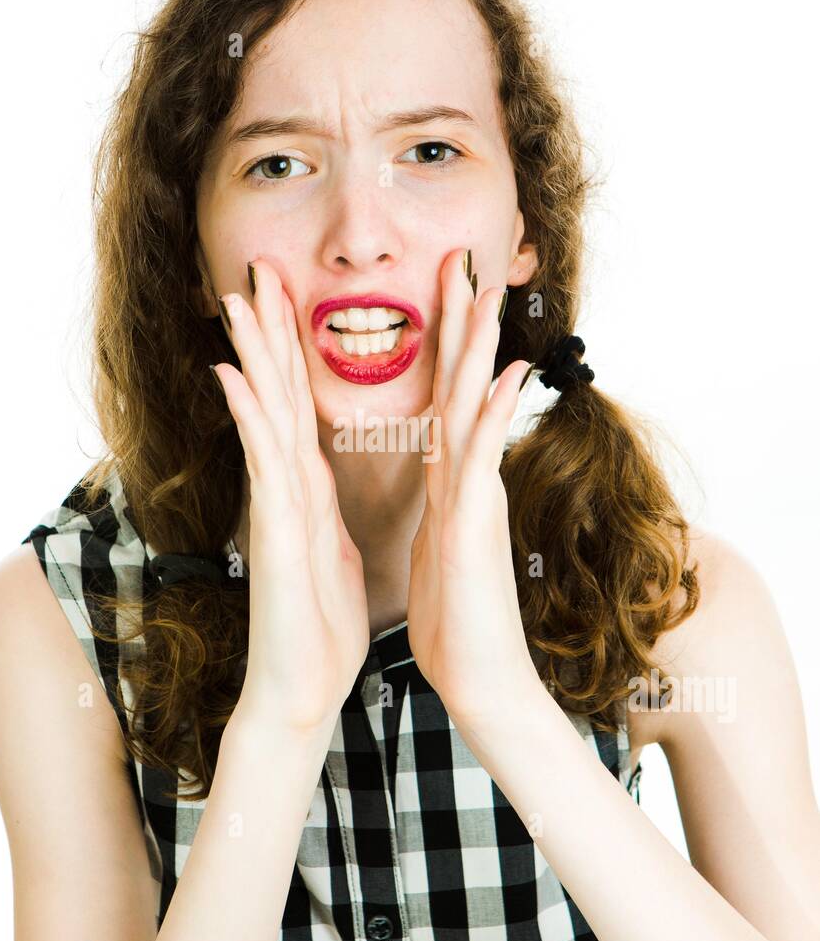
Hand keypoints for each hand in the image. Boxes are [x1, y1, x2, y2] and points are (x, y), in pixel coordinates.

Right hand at [212, 259, 370, 730]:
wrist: (301, 692)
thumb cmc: (319, 629)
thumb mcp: (333, 555)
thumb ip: (321, 512)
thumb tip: (315, 483)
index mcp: (309, 492)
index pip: (300, 406)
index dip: (293, 351)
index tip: (288, 297)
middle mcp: (288, 490)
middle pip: (277, 396)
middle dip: (268, 333)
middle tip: (255, 270)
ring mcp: (277, 510)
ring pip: (266, 418)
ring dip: (253, 357)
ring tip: (238, 300)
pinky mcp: (275, 536)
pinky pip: (265, 469)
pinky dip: (252, 421)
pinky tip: (234, 378)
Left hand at [407, 248, 538, 732]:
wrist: (479, 682)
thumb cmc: (458, 623)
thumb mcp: (440, 548)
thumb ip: (448, 503)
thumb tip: (449, 474)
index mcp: (449, 483)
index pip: (441, 397)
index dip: (440, 344)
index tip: (438, 292)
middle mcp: (466, 480)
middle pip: (461, 385)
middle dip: (461, 321)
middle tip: (462, 259)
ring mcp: (475, 500)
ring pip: (472, 409)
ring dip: (476, 349)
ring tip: (483, 291)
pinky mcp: (476, 528)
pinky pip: (480, 463)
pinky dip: (489, 418)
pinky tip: (502, 377)